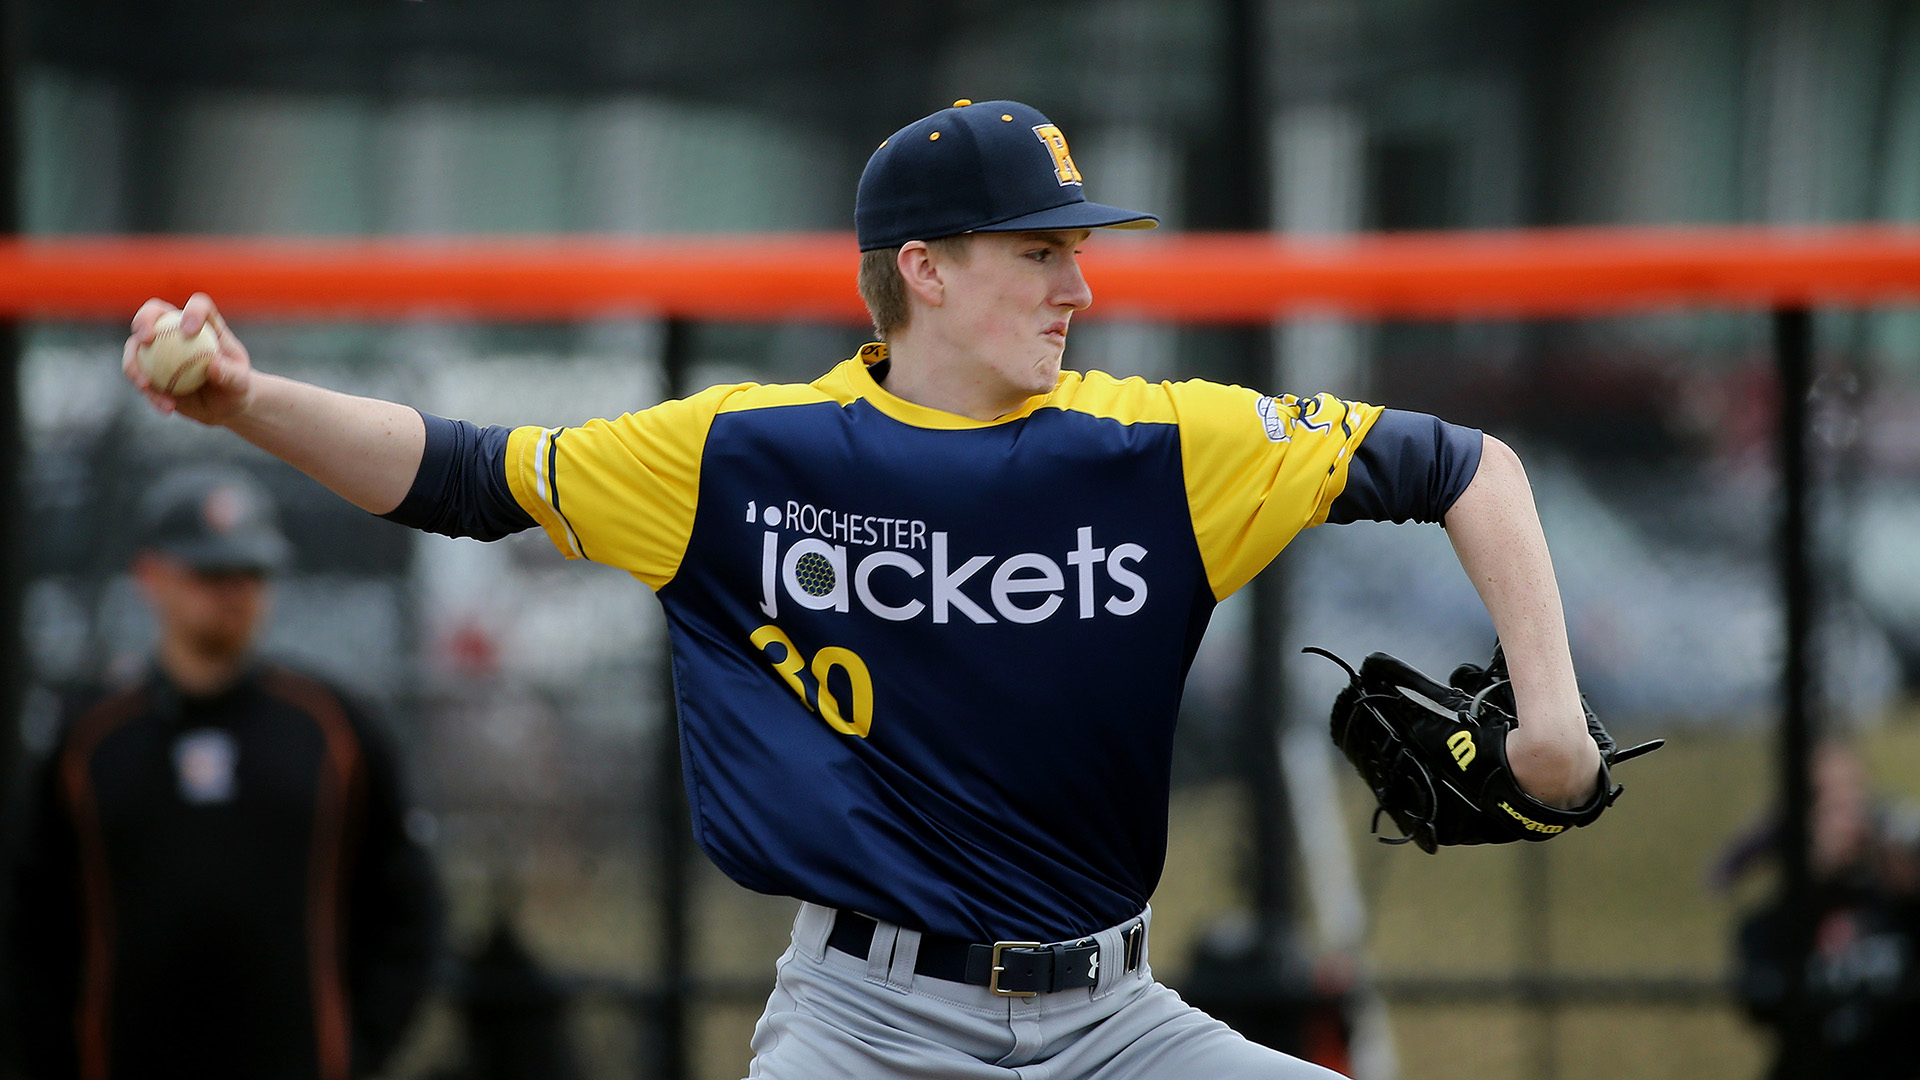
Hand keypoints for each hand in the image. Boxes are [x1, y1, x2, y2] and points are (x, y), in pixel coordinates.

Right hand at [123, 293, 254, 425]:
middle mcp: (176, 329)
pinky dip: (150, 393)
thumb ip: (229, 374)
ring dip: (134, 364)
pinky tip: (167, 408)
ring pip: (135, 346)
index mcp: (205, 324)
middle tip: (146, 340)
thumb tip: (212, 366)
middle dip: (143, 320)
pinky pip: (139, 377)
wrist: (225, 407)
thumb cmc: (237, 388)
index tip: (188, 331)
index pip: (198, 306)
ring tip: (147, 386)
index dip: (192, 311)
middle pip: (153, 312)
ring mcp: (159, 349)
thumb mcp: (240, 383)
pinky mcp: (149, 370)